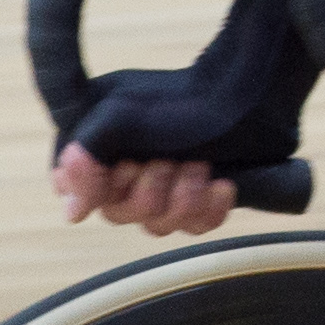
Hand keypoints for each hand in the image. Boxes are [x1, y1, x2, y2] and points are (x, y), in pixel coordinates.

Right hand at [54, 0, 316, 236]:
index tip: (125, 167)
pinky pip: (192, 227)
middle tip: (170, 161)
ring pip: (156, 224)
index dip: (98, 188)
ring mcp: (164, 178)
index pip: (72, 186)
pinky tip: (222, 183)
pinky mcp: (200, 193)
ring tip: (200, 166)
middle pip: (117, 212)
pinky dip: (208, 209)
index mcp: (99, 136)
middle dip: (149, 192)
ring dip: (182, 199)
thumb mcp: (121, 116)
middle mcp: (126, 158)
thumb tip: (71, 213)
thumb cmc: (183, 101)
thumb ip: (86, 159)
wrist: (252, 97)